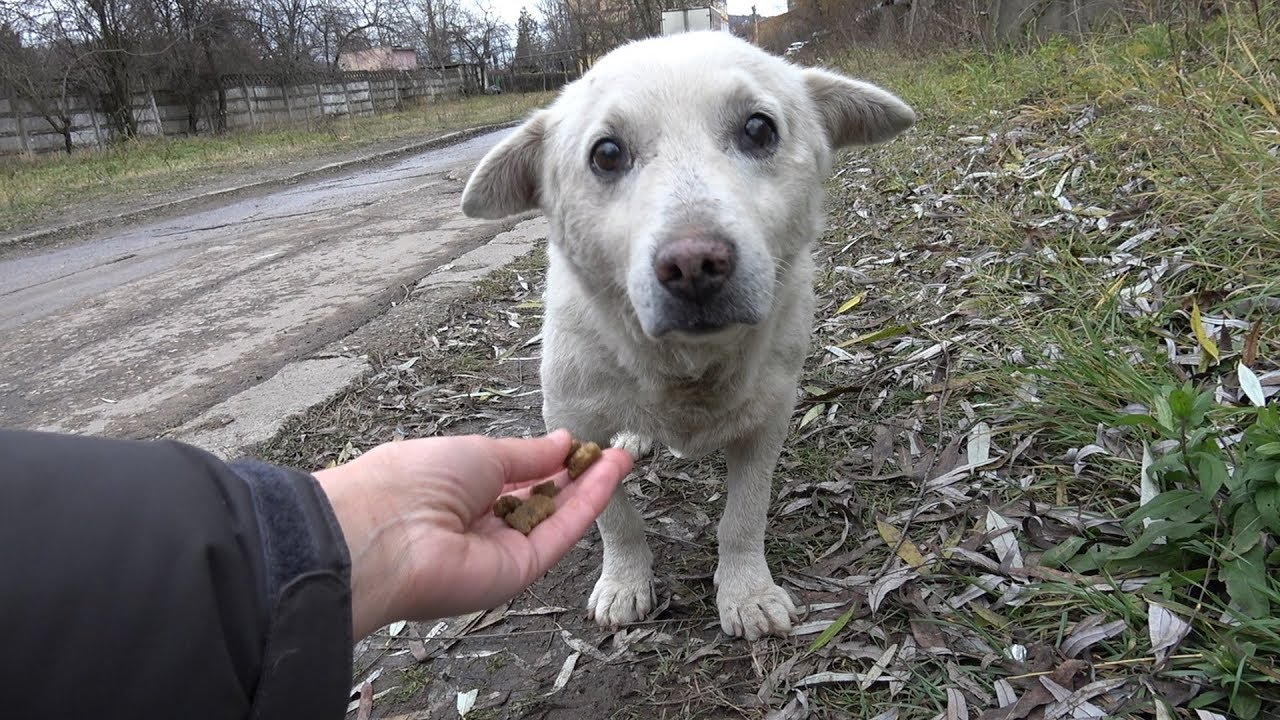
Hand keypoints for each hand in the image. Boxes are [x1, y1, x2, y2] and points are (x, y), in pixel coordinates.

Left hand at [313, 429, 630, 638]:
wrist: (385, 533)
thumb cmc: (416, 480)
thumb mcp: (480, 452)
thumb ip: (528, 455)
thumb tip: (563, 442)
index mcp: (459, 489)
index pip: (514, 477)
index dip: (550, 460)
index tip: (582, 443)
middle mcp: (479, 524)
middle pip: (539, 501)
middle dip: (577, 475)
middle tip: (612, 451)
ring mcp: (499, 551)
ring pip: (555, 519)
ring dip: (590, 489)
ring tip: (622, 457)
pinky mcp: (517, 572)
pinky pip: (558, 536)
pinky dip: (586, 507)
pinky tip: (609, 478)